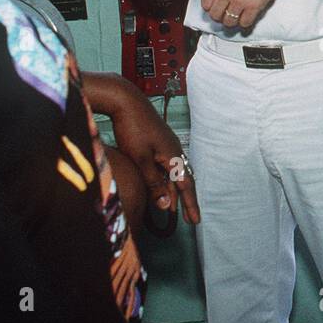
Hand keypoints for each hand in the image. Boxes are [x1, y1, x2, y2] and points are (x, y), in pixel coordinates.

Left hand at [86, 73, 200, 224]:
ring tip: (172, 209)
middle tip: (190, 219)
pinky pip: (166, 167)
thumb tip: (166, 205)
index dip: (191, 205)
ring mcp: (166, 146)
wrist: (126, 101)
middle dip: (186, 201)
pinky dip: (165, 180)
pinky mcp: (157, 143)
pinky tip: (159, 185)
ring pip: (173, 174)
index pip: (186, 187)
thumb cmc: (133, 128)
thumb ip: (154, 183)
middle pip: (183, 181)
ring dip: (173, 192)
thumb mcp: (141, 160)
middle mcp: (174, 152)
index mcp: (173, 156)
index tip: (196, 221)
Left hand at [199, 0, 284, 28]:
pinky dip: (245, 22)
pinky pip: (244, 23)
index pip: (205, 4)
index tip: (214, 8)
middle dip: (219, 16)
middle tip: (224, 14)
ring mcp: (239, 0)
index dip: (209, 8)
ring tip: (234, 17)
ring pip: (228, 22)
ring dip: (231, 22)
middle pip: (215, 15)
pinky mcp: (253, 7)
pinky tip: (245, 17)